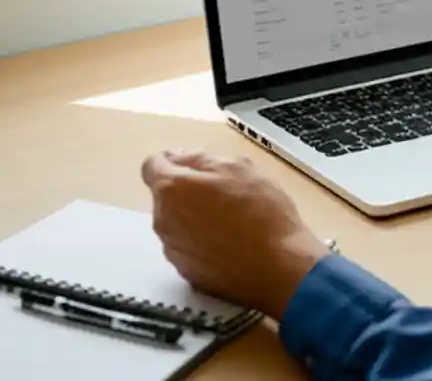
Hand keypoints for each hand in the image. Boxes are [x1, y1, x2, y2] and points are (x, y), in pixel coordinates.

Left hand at [141, 150, 330, 319]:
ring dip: (195, 218)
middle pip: (167, 196)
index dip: (175, 161)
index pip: (152, 165)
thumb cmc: (261, 212)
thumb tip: (178, 157)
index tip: (199, 167)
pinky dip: (203, 244)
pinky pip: (189, 249)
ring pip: (178, 223)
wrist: (279, 268)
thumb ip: (200, 157)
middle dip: (189, 192)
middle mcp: (163, 220)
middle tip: (226, 194)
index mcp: (171, 189)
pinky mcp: (187, 273)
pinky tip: (232, 245)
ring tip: (233, 223)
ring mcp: (173, 250)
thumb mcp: (239, 167)